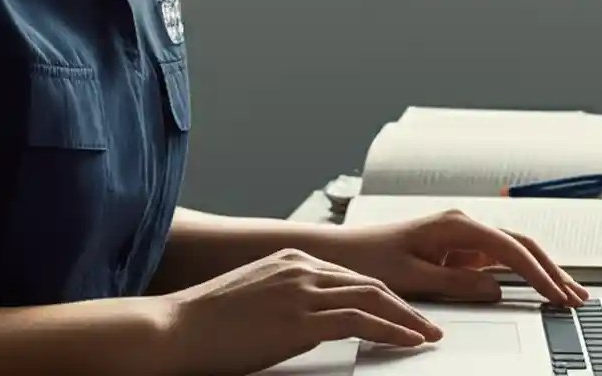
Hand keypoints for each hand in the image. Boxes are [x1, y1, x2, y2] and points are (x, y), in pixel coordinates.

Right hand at [157, 248, 443, 374]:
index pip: (350, 276)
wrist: (173, 329)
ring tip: (429, 335)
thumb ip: (286, 302)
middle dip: (404, 304)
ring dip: (407, 318)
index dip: (382, 295)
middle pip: (369, 282)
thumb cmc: (204, 323)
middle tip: (428, 324)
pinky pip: (360, 320)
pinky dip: (392, 330)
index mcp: (290, 259)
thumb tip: (309, 323)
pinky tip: (409, 341)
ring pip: (373, 297)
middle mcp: (300, 266)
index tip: (403, 311)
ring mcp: (301, 289)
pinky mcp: (300, 316)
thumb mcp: (253, 300)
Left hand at [324, 209, 590, 306]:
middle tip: (577, 296)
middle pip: (521, 245)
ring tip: (568, 294)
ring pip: (515, 252)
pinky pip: (499, 263)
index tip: (556, 294)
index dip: (537, 273)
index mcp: (454, 225)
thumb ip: (456, 284)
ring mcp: (464, 239)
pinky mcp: (460, 252)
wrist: (346, 254)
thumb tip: (495, 290)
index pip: (509, 248)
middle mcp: (463, 226)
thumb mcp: (412, 278)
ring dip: (542, 272)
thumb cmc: (371, 259)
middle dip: (551, 269)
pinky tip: (540, 289)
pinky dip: (522, 275)